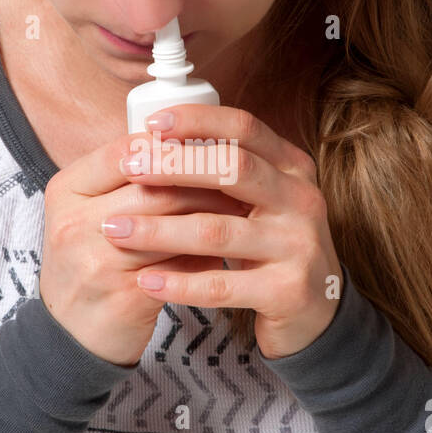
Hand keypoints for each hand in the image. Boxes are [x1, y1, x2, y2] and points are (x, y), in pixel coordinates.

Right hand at [37, 127, 250, 366]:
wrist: (72, 336)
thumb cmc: (91, 263)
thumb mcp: (89, 214)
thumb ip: (128, 181)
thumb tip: (197, 143)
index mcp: (66, 191)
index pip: (124, 151)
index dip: (172, 145)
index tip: (209, 144)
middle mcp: (74, 224)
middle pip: (154, 186)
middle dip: (204, 180)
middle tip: (243, 177)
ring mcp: (98, 262)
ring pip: (172, 225)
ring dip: (214, 215)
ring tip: (243, 208)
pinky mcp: (126, 296)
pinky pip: (182, 266)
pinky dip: (208, 255)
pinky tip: (228, 249)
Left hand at [103, 104, 344, 359]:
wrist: (316, 311)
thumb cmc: (272, 245)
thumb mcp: (263, 199)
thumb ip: (224, 171)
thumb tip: (152, 142)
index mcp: (292, 167)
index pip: (245, 128)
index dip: (197, 121)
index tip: (152, 124)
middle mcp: (302, 200)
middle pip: (233, 169)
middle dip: (173, 166)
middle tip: (128, 169)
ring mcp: (298, 246)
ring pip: (217, 231)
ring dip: (159, 230)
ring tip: (115, 229)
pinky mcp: (287, 291)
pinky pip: (222, 284)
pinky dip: (179, 283)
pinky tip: (145, 281)